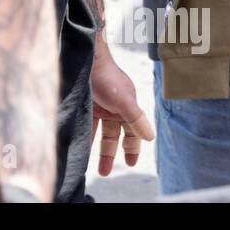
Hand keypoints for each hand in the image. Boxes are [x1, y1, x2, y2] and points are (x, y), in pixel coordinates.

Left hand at [90, 39, 153, 175]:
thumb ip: (136, 119)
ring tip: (90, 163)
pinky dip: (84, 135)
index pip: (133, 132)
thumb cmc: (106, 77)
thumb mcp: (124, 101)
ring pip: (99, 131)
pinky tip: (79, 147)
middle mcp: (114, 107)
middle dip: (110, 152)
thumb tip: (150, 137)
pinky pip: (85, 124)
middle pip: (114, 134)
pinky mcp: (84, 103)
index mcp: (127, 106)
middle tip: (105, 171)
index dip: (132, 147)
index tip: (130, 163)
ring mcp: (98, 105)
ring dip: (96, 147)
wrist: (85, 58)